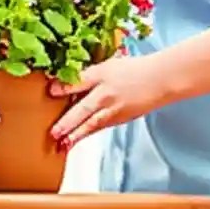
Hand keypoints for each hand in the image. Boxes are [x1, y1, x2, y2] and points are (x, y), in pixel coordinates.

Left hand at [48, 55, 169, 150]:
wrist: (159, 79)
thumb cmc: (133, 69)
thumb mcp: (107, 64)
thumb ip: (88, 74)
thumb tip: (67, 82)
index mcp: (102, 73)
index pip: (79, 80)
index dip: (63, 87)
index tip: (50, 91)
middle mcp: (106, 92)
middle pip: (84, 108)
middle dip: (67, 122)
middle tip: (53, 132)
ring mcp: (114, 108)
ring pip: (92, 124)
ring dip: (76, 135)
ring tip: (62, 143)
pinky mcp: (119, 118)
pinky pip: (100, 127)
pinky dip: (87, 134)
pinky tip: (76, 140)